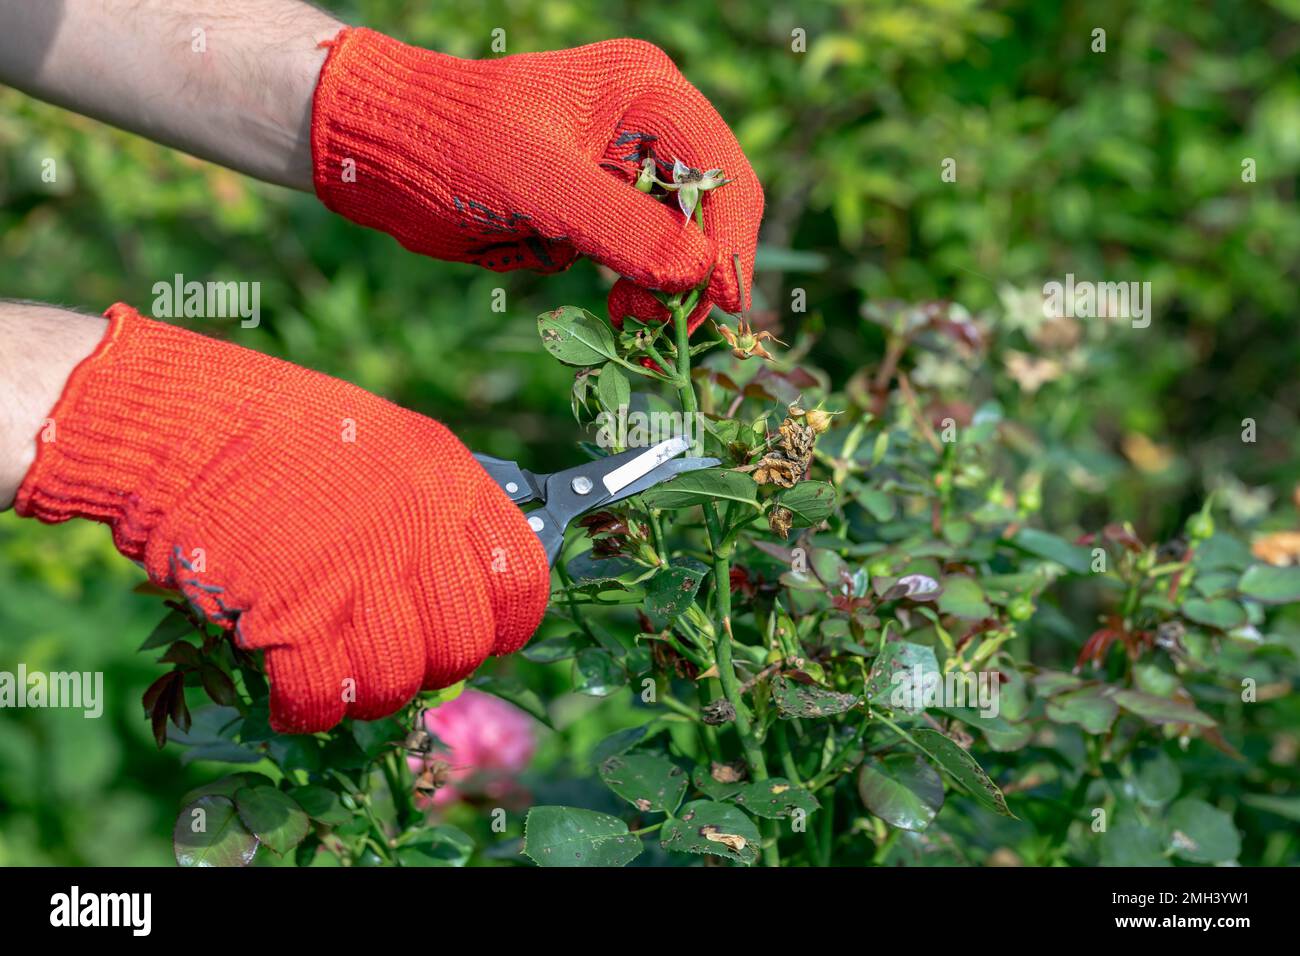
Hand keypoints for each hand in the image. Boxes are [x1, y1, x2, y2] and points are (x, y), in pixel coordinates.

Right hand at [16, 304, 549, 732]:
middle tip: (397, 653)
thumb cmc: (282, 430)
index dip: (507, 622)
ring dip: (370, 690)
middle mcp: (417, 533)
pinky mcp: (293, 617)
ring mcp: (357, 578)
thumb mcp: (391, 442)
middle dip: (434, 663)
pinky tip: (291, 692)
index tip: (487, 635)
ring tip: (338, 669)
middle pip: (463, 644)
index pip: (522, 581)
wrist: (182, 424)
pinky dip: (307, 708)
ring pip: (400, 682)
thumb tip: (472, 577)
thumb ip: (439, 507)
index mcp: (449, 483)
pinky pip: (324, 699)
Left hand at [311, 29, 762, 330]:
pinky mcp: (597, 207)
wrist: (384, 155)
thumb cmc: (456, 148)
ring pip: (677, 241)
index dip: (730, 241)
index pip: (720, 172)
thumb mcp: (542, 185)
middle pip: (709, 210)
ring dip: (665, 289)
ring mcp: (622, 170)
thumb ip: (624, 228)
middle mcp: (646, 126)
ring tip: (629, 320)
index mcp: (646, 93)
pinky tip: (615, 314)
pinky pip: (640, 257)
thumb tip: (698, 274)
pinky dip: (636, 290)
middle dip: (694, 271)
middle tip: (662, 324)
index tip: (722, 303)